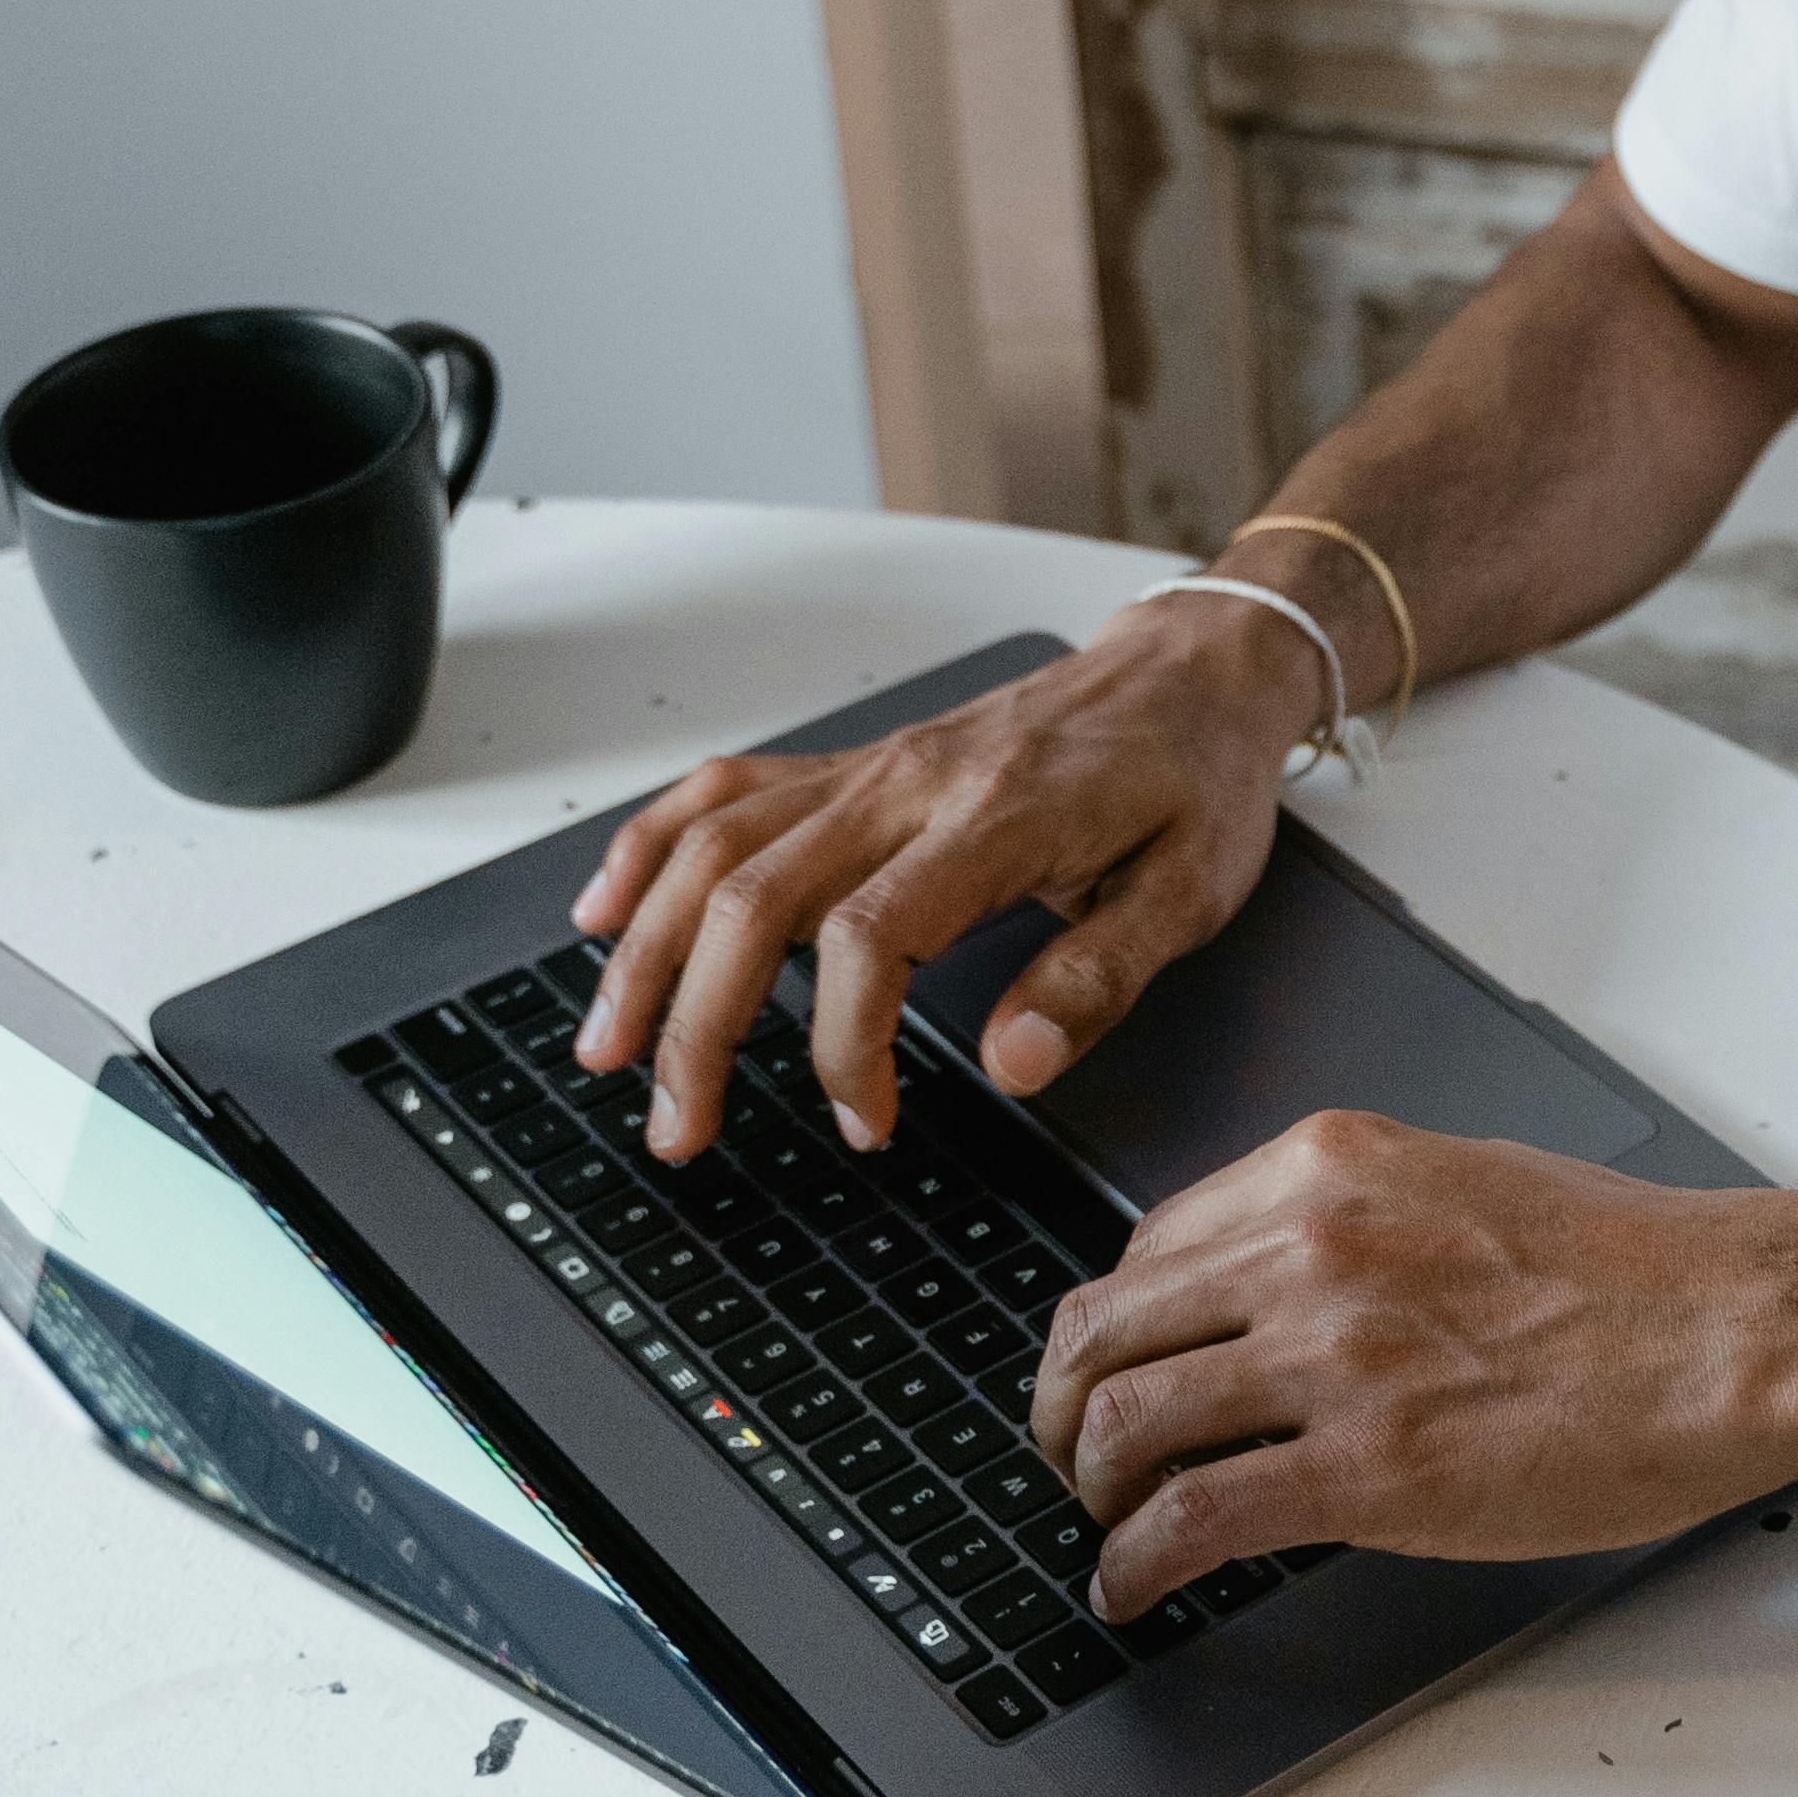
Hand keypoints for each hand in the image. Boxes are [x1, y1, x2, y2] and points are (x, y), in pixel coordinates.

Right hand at [568, 604, 1318, 1157]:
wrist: (1191, 669)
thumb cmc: (1192, 777)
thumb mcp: (1190, 890)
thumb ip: (1099, 980)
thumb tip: (1013, 1065)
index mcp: (994, 817)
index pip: (870, 935)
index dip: (845, 1045)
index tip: (867, 1121)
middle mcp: (909, 781)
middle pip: (752, 895)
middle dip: (695, 1023)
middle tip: (680, 1127)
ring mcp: (869, 767)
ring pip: (713, 845)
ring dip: (644, 949)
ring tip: (608, 1049)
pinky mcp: (853, 764)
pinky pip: (723, 793)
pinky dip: (649, 849)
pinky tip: (606, 913)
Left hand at [1029, 1117, 1797, 1613]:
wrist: (1740, 1331)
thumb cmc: (1639, 1273)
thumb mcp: (1465, 1187)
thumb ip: (1356, 1226)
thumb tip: (1284, 1292)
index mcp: (1330, 1170)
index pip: (1151, 1246)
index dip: (1114, 1329)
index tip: (1116, 1372)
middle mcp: (1308, 1248)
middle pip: (1102, 1330)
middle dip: (1063, 1408)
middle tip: (1074, 1458)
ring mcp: (1331, 1358)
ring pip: (1122, 1422)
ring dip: (1089, 1489)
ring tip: (1108, 1525)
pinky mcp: (1364, 1468)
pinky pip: (1190, 1517)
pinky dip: (1133, 1562)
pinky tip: (1133, 1587)